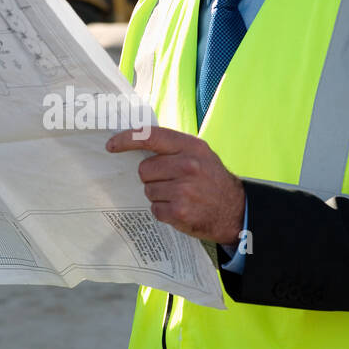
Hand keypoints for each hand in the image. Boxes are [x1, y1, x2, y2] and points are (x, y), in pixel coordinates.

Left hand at [106, 126, 243, 244]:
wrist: (236, 210)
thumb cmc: (212, 180)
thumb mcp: (200, 154)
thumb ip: (173, 147)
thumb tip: (138, 141)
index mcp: (191, 147)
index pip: (151, 137)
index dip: (127, 139)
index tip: (112, 145)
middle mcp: (187, 166)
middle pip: (144, 169)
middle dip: (151, 177)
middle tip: (169, 182)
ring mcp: (184, 190)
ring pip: (148, 190)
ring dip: (158, 195)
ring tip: (179, 196)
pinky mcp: (180, 212)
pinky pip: (155, 209)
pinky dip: (163, 211)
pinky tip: (179, 209)